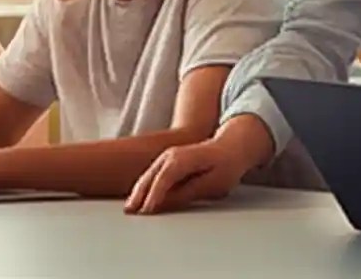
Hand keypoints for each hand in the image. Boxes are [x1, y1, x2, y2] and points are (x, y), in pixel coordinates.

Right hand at [124, 139, 242, 214]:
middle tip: (130, 212)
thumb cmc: (225, 165)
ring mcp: (167, 157)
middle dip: (139, 195)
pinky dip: (144, 187)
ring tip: (129, 209)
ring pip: (147, 176)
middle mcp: (170, 155)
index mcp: (183, 159)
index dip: (154, 196)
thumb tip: (167, 203)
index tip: (146, 211)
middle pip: (150, 177)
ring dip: (138, 192)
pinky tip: (138, 197)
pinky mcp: (167, 162)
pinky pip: (152, 175)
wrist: (230, 147)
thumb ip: (189, 193)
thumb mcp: (212, 183)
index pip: (164, 179)